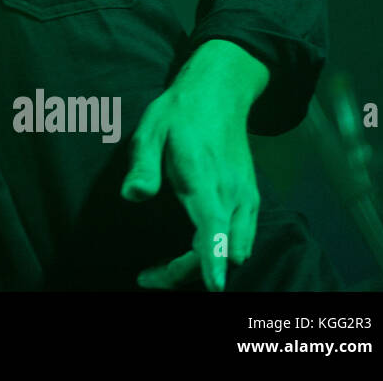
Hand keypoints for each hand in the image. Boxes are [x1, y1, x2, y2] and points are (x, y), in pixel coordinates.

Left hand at [120, 40, 268, 290]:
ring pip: (235, 251)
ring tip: (162, 271)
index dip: (213, 258)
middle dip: (188, 274)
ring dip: (204, 268)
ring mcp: (245, 199)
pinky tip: (192, 255)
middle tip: (148, 277)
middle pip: (222, 250)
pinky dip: (219, 257)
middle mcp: (232, 192)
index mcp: (204, 176)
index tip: (215, 287)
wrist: (219, 94)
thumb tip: (133, 196)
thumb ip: (144, 164)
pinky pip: (240, 242)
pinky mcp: (249, 201)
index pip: (214, 224)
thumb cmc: (179, 113)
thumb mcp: (151, 128)